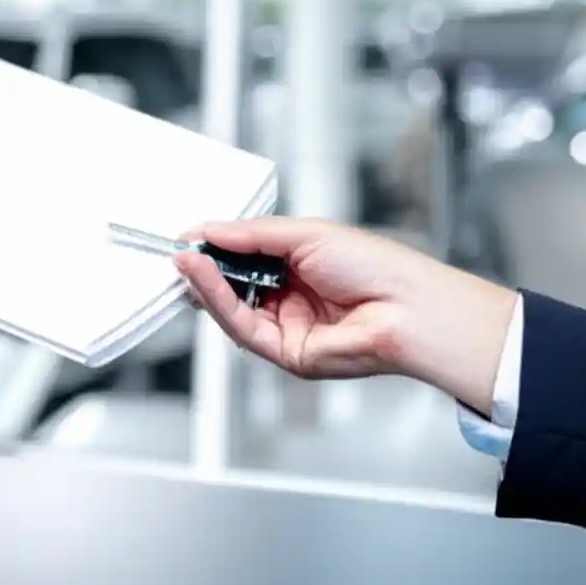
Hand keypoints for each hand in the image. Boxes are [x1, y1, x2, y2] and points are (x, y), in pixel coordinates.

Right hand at [174, 217, 516, 412]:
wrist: (407, 307)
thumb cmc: (375, 266)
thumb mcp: (305, 234)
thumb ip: (251, 235)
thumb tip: (208, 230)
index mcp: (300, 267)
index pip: (245, 258)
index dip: (216, 248)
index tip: (189, 236)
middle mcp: (291, 300)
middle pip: (233, 286)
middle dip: (204, 268)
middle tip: (178, 248)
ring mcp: (287, 328)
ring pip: (231, 309)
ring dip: (204, 283)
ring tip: (185, 257)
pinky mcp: (286, 353)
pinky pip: (242, 327)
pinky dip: (218, 300)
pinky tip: (203, 275)